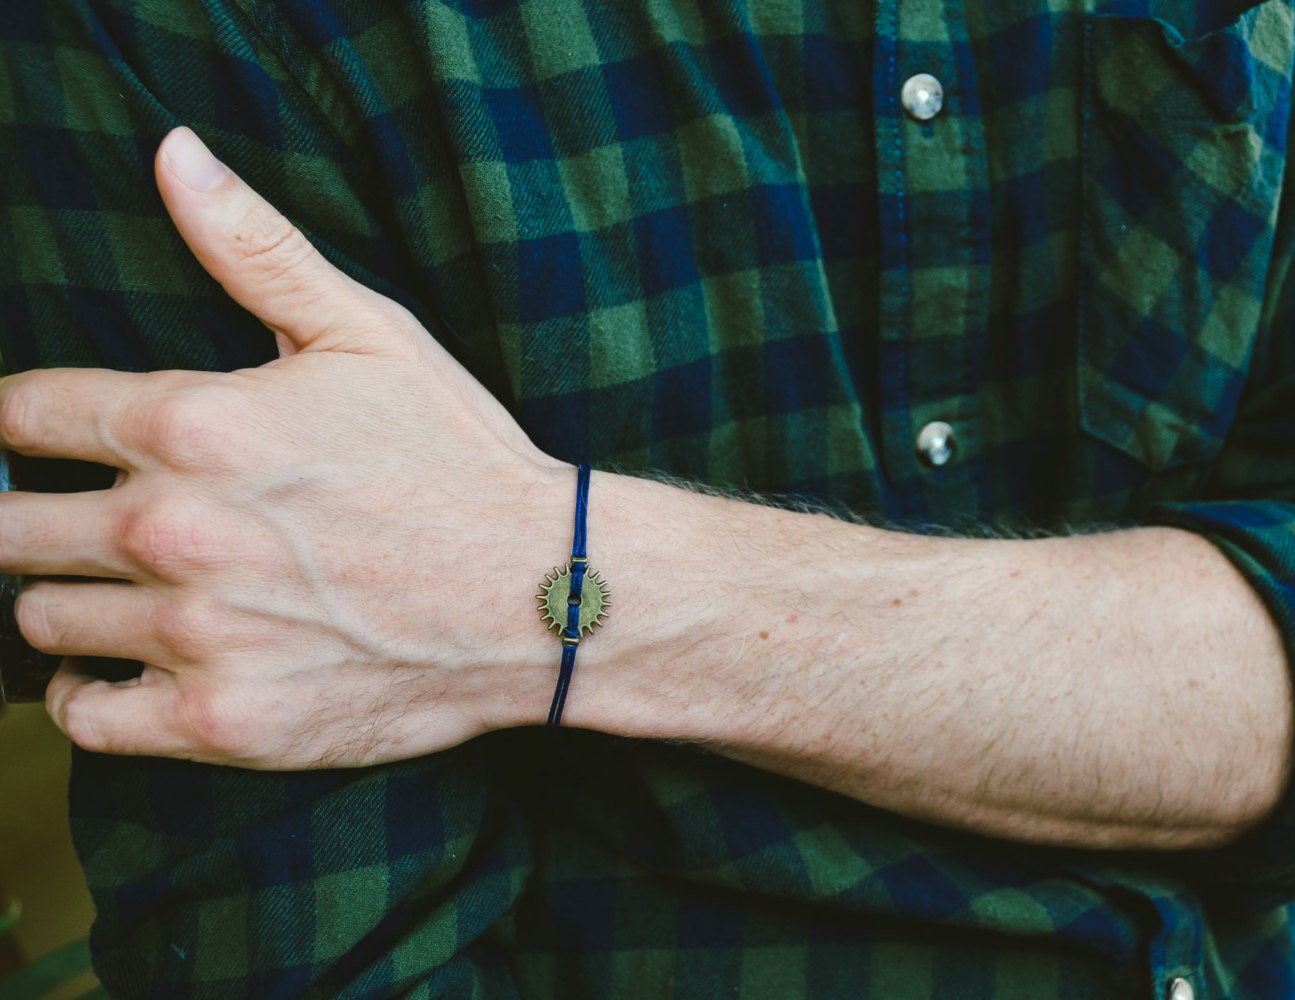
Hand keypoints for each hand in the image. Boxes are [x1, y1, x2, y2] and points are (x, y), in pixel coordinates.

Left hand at [4, 127, 570, 766]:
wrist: (543, 593)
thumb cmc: (458, 458)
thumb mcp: (369, 332)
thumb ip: (253, 246)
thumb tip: (170, 150)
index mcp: (192, 422)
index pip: (19, 414)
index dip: (19, 421)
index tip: (42, 434)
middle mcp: (172, 529)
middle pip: (8, 527)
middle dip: (30, 515)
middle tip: (83, 519)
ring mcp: (195, 633)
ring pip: (41, 620)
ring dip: (69, 600)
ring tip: (122, 589)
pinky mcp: (221, 721)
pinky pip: (83, 718)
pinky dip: (86, 694)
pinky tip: (124, 666)